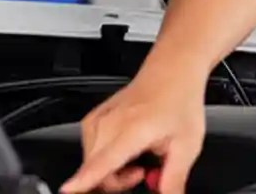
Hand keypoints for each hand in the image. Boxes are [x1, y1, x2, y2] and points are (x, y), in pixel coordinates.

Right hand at [60, 70, 205, 193]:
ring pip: (91, 164)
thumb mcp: (187, 146)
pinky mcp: (92, 120)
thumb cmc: (180, 101)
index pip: (102, 162)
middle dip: (117, 184)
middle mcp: (109, 124)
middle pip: (95, 172)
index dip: (84, 180)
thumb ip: (174, 179)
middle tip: (143, 173)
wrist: (173, 72)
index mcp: (132, 130)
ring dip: (111, 172)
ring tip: (138, 159)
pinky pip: (90, 152)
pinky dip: (104, 158)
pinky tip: (125, 150)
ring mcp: (98, 120)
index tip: (68, 190)